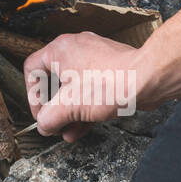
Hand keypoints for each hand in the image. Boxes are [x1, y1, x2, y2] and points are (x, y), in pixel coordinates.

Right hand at [23, 31, 149, 140]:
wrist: (148, 78)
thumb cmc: (109, 84)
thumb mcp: (69, 106)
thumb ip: (49, 118)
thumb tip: (44, 125)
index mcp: (60, 50)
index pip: (32, 70)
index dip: (32, 96)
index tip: (41, 114)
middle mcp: (76, 49)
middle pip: (54, 81)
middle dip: (54, 109)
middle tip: (55, 124)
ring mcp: (95, 58)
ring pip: (74, 88)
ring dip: (69, 112)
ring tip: (68, 132)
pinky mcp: (110, 69)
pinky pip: (90, 89)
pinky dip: (84, 107)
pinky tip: (83, 127)